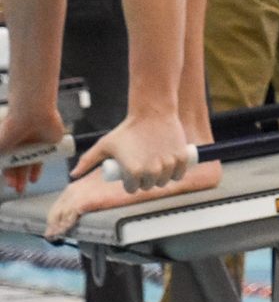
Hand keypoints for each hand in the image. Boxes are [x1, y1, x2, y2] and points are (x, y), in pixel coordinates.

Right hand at [0, 106, 66, 193]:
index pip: (8, 163)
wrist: (32, 115)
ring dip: (29, 174)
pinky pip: (45, 156)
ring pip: (32, 162)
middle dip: (18, 178)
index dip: (8, 175)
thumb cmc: (11, 129)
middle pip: (20, 164)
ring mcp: (34, 143)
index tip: (10, 185)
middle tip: (19, 189)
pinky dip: (40, 167)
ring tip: (27, 185)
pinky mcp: (48, 142)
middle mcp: (21, 144)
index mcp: (9, 143)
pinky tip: (36, 177)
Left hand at [71, 111, 191, 192]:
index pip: (132, 189)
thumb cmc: (127, 129)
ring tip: (157, 169)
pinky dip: (176, 173)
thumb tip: (73, 174)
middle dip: (146, 181)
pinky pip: (179, 174)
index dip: (130, 183)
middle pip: (149, 186)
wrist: (152, 112)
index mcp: (133, 173)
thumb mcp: (105, 144)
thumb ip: (87, 161)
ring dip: (161, 178)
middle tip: (144, 170)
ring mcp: (169, 165)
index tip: (131, 175)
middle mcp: (152, 172)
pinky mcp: (182, 158)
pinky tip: (171, 168)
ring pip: (165, 181)